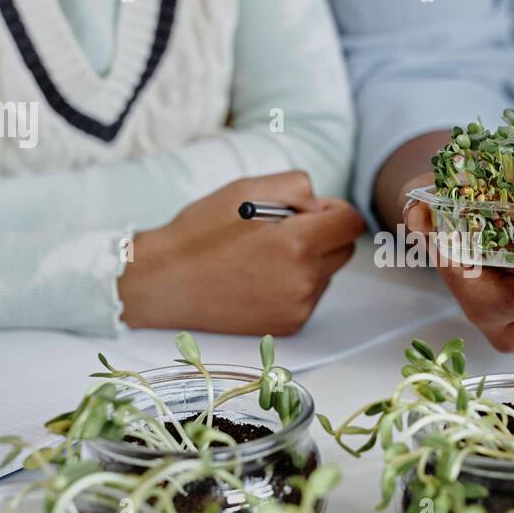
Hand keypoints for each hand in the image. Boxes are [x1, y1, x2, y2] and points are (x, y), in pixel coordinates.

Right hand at [119, 171, 364, 334]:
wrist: (163, 283)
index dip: (332, 211)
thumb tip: (323, 207)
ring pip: (326, 273)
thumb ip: (297, 187)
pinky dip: (294, 284)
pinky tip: (258, 278)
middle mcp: (304, 280)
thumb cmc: (201, 232)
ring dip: (308, 260)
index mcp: (298, 243)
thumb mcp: (246, 188)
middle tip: (281, 229)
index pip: (350, 223)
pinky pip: (309, 296)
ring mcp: (298, 306)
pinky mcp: (288, 325)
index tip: (309, 211)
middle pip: (343, 249)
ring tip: (262, 256)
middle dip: (322, 234)